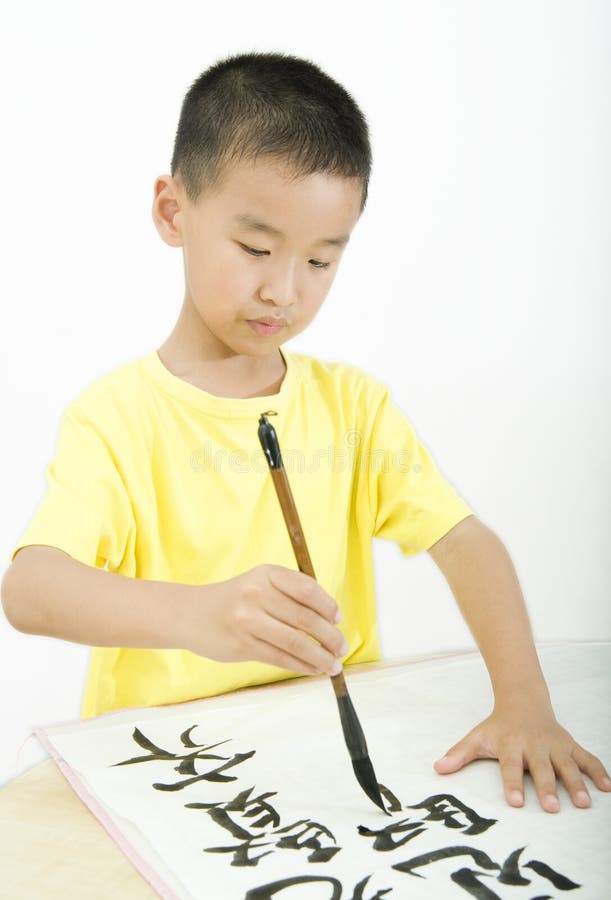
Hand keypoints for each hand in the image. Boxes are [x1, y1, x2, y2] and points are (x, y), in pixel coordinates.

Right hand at [184, 564, 346, 676]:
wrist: (191, 614)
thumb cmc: (235, 600)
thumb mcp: (259, 583)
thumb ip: (289, 594)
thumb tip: (330, 620)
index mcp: (266, 574)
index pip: (307, 589)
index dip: (327, 606)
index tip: (338, 619)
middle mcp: (256, 594)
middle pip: (305, 618)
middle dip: (329, 636)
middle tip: (342, 648)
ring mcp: (248, 620)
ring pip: (295, 642)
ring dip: (320, 656)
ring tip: (333, 665)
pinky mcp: (242, 645)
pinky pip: (280, 658)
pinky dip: (302, 665)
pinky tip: (313, 669)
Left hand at [433, 698, 610, 811]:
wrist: (523, 702)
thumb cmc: (499, 727)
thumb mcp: (478, 737)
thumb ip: (459, 754)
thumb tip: (437, 768)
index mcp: (511, 744)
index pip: (510, 766)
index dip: (512, 783)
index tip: (515, 802)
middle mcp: (534, 745)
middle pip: (541, 768)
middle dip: (546, 787)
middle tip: (551, 808)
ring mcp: (555, 745)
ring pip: (567, 764)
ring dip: (576, 783)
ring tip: (582, 803)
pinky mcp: (570, 745)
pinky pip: (587, 758)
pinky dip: (598, 771)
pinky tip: (607, 787)